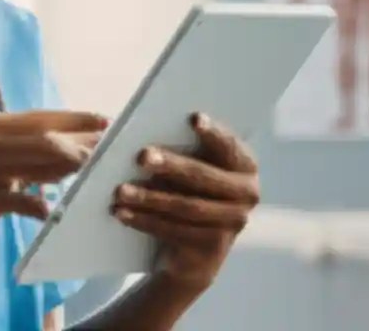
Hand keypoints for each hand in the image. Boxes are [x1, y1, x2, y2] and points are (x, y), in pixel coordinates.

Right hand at [0, 110, 106, 264]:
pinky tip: (53, 212)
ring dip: (73, 167)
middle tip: (113, 149)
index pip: (43, 117)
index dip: (78, 120)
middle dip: (84, 141)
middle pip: (48, 135)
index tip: (108, 123)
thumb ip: (27, 156)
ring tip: (98, 172)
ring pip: (41, 159)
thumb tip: (73, 150)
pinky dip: (40, 205)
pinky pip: (21, 199)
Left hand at [112, 113, 259, 291]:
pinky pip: (174, 231)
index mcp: (246, 166)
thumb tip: (152, 135)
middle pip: (204, 178)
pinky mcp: (213, 248)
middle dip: (171, 166)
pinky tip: (122, 213)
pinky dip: (145, 221)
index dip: (213, 133)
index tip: (193, 118)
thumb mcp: (197, 168)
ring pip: (186, 207)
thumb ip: (188, 150)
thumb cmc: (192, 191)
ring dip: (150, 198)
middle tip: (142, 156)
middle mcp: (247, 194)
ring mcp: (233, 223)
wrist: (196, 250)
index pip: (230, 146)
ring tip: (121, 190)